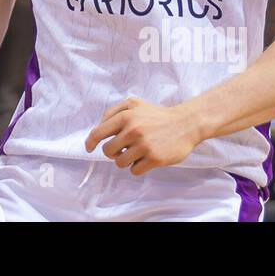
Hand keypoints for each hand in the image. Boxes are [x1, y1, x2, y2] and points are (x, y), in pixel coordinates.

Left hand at [84, 97, 203, 175]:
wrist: (185, 124)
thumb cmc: (156, 115)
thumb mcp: (134, 104)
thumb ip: (113, 112)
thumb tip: (98, 128)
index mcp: (125, 116)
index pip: (98, 133)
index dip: (90, 143)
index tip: (89, 148)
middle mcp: (133, 130)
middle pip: (108, 151)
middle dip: (113, 152)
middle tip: (123, 149)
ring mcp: (144, 145)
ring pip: (120, 163)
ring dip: (126, 160)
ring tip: (137, 153)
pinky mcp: (154, 158)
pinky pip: (134, 171)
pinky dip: (137, 168)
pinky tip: (146, 159)